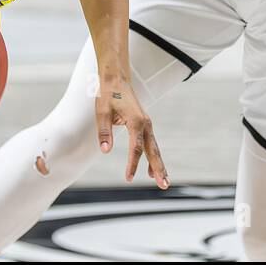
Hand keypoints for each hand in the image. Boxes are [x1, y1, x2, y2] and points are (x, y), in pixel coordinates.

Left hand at [94, 74, 168, 189]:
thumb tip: (105, 151)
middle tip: (164, 185)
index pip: (136, 148)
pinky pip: (151, 144)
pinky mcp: (144, 125)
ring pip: (154, 148)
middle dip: (159, 169)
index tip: (128, 178)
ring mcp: (147, 124)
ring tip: (164, 182)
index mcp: (136, 121)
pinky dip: (153, 157)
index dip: (132, 164)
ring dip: (159, 165)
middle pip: (153, 150)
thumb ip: (104, 132)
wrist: (116, 79)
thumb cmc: (108, 94)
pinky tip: (152, 170)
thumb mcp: (102, 112)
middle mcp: (145, 124)